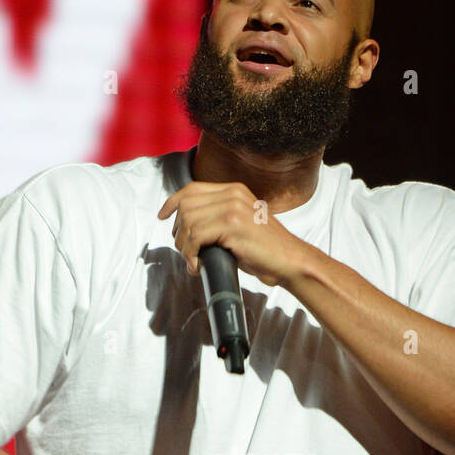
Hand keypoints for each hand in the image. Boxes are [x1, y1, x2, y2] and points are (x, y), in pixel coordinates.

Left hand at [157, 180, 302, 288]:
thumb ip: (220, 219)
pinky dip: (191, 254)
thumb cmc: (267, 250)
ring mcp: (233, 208)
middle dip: (178, 231)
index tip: (163, 216)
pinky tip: (197, 265)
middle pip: (186, 206)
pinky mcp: (233, 226)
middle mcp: (233, 194)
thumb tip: (191, 229)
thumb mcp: (242, 225)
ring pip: (189, 222)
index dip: (173, 202)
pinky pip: (197, 237)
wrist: (290, 261)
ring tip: (192, 261)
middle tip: (185, 251)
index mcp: (234, 190)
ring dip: (184, 246)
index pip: (193, 189)